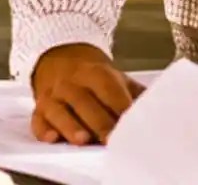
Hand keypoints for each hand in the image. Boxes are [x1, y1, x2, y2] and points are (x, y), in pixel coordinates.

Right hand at [30, 43, 144, 145]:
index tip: (131, 123)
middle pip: (85, 102)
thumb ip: (135, 93)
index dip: (120, 106)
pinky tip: (51, 137)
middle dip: (99, 122)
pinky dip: (43, 130)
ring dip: (71, 126)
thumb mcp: (116, 77)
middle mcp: (72, 83)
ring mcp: (54, 96)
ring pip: (60, 111)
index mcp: (95, 72)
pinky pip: (37, 120)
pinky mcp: (39, 109)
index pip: (109, 90)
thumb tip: (160, 105)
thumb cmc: (94, 76)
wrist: (61, 57)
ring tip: (83, 140)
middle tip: (111, 139)